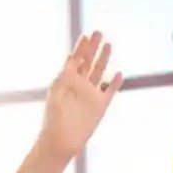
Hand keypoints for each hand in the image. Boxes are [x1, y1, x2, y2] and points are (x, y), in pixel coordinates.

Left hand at [40, 31, 123, 158]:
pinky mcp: (100, 106)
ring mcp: (90, 95)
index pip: (75, 59)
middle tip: (98, 32)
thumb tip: (71, 60)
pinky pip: (109, 91)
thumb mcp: (57, 91)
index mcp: (66, 80)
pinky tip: (118, 73)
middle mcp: (79, 85)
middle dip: (93, 47)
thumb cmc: (54, 117)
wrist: (61, 140)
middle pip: (88, 62)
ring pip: (99, 72)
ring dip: (104, 59)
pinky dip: (114, 82)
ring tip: (109, 44)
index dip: (80, 47)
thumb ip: (65, 75)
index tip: (85, 35)